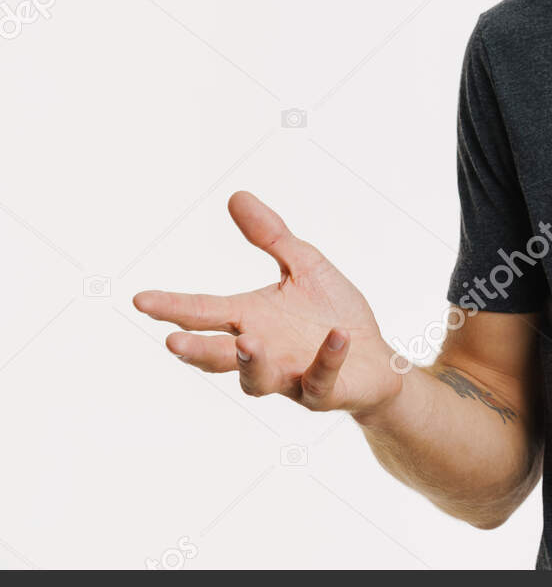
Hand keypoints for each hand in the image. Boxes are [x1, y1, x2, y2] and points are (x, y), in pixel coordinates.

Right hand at [133, 191, 401, 415]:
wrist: (376, 361)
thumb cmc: (334, 314)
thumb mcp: (305, 266)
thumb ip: (271, 236)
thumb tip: (236, 196)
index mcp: (252, 320)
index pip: (204, 312)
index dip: (173, 307)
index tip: (140, 299)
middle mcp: (263, 352)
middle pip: (220, 355)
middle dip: (197, 350)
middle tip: (172, 342)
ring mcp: (291, 376)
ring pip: (259, 380)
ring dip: (252, 363)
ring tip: (247, 342)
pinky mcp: (325, 390)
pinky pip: (322, 379)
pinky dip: (328, 358)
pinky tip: (336, 336)